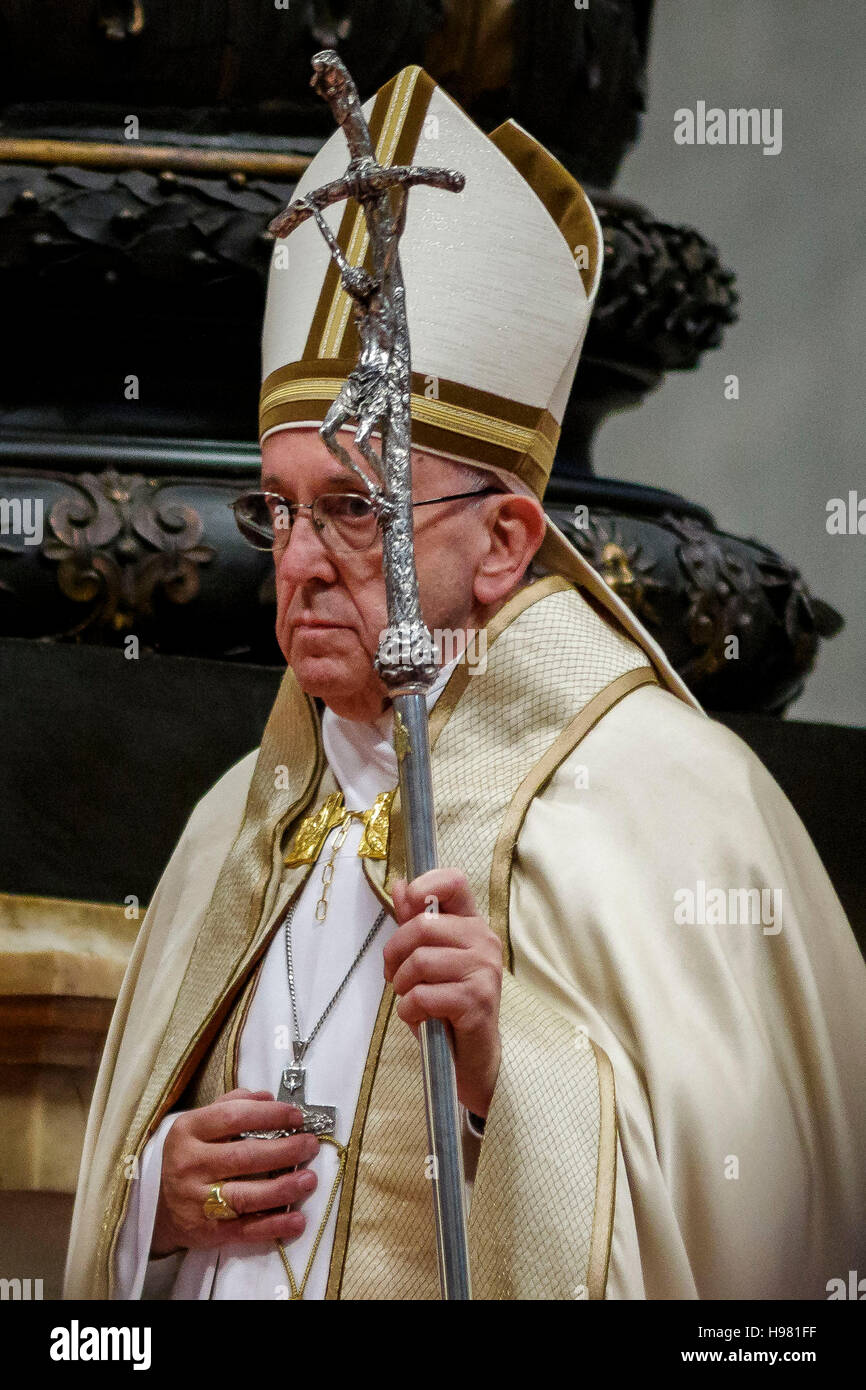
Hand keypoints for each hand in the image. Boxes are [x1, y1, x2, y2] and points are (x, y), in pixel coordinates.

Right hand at [151, 1088, 319, 1255]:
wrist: (161, 1209)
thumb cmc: (191, 1157)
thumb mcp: (200, 1124)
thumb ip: (233, 1105)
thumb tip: (268, 1096)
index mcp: (189, 1131)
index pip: (233, 1117)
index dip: (269, 1115)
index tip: (296, 1116)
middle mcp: (190, 1165)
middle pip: (244, 1156)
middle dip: (284, 1150)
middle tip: (310, 1145)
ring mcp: (198, 1201)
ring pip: (246, 1195)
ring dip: (283, 1188)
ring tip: (309, 1179)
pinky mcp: (209, 1231)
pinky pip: (246, 1229)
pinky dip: (274, 1225)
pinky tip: (297, 1220)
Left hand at [384, 868, 502, 1118]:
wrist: (475, 1056)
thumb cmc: (449, 1004)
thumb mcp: (429, 960)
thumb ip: (415, 923)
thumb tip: (399, 885)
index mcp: (472, 925)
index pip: (454, 882)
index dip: (425, 885)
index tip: (408, 907)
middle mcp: (484, 941)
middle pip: (422, 926)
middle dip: (395, 953)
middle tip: (394, 975)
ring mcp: (484, 970)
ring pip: (419, 962)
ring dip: (401, 986)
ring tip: (409, 999)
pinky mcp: (476, 1000)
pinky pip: (423, 995)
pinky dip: (409, 1011)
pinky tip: (419, 1018)